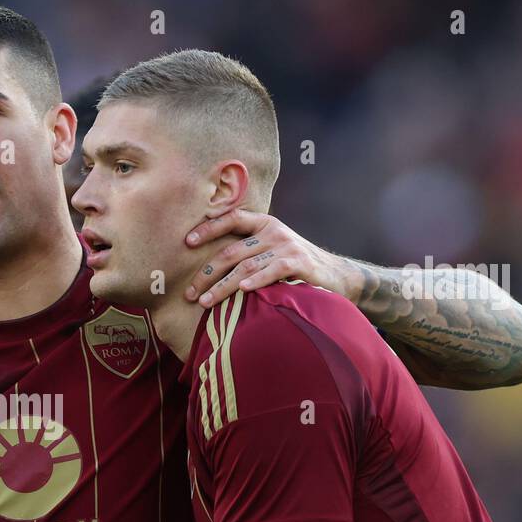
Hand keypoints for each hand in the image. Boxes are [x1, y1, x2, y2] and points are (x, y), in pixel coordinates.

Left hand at [183, 208, 350, 306]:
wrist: (335, 275)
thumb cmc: (295, 266)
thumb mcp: (272, 249)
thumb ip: (249, 249)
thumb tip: (210, 265)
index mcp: (264, 223)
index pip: (232, 218)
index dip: (208, 228)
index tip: (186, 241)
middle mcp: (273, 231)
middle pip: (231, 251)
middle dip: (207, 274)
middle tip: (190, 293)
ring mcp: (286, 246)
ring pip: (245, 266)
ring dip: (222, 287)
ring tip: (205, 303)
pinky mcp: (298, 262)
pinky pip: (271, 271)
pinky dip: (255, 281)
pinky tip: (241, 291)